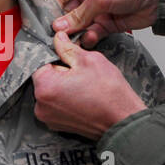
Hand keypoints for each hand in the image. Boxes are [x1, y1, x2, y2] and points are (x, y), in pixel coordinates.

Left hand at [32, 32, 146, 138]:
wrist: (123, 121)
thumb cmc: (110, 95)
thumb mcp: (89, 60)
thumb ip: (68, 48)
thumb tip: (58, 39)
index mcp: (45, 87)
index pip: (40, 62)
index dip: (56, 56)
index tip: (69, 57)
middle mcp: (41, 106)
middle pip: (44, 79)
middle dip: (60, 72)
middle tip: (81, 73)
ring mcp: (48, 118)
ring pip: (51, 92)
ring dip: (63, 86)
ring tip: (84, 87)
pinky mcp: (57, 125)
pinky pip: (56, 105)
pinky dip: (66, 100)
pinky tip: (83, 98)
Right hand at [48, 0, 159, 48]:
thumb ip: (78, 14)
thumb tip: (58, 26)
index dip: (50, 8)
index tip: (43, 23)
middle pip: (66, 11)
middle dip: (63, 25)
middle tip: (56, 37)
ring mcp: (97, 8)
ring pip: (78, 25)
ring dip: (76, 33)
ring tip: (75, 39)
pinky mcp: (107, 22)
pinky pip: (91, 32)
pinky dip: (89, 37)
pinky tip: (90, 38)